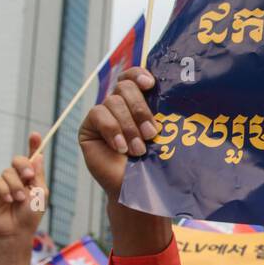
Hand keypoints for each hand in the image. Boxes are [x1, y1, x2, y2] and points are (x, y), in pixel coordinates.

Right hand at [0, 133, 47, 242]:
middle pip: (18, 160)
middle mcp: (18, 178)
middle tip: (29, 177)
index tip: (36, 135)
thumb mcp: (40, 193)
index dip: (34, 145)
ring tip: (19, 200)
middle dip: (23, 166)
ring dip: (15, 186)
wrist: (16, 231)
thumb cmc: (30, 215)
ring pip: (7, 172)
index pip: (32, 158)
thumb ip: (38, 175)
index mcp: (31, 178)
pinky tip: (8, 200)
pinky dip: (4, 190)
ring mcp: (4, 183)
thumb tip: (38, 156)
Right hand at [78, 66, 156, 199]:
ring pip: (113, 101)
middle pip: (125, 86)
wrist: (136, 190)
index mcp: (138, 101)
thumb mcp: (161, 136)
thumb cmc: (153, 164)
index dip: (139, 74)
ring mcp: (103, 114)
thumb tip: (174, 94)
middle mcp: (119, 104)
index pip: (134, 76)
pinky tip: (120, 148)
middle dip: (139, 109)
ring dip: (129, 126)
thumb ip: (162, 115)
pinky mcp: (88, 127)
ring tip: (138, 150)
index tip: (150, 84)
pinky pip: (98, 115)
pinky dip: (112, 130)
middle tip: (151, 134)